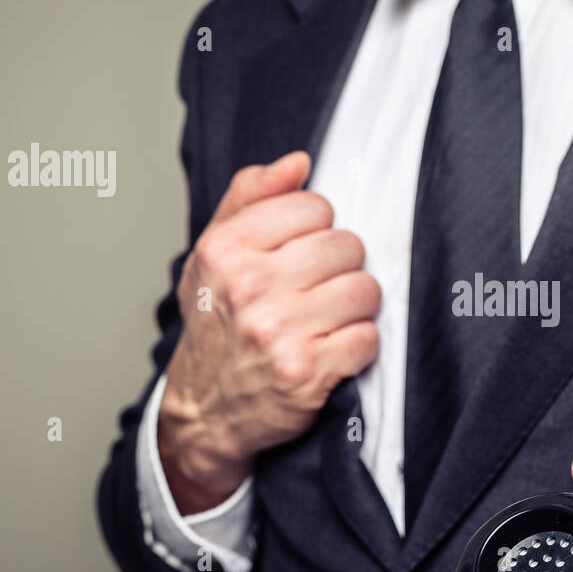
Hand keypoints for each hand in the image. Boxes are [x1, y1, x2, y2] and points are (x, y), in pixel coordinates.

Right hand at [158, 151, 380, 513]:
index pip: (315, 207)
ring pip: (365, 290)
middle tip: (317, 291)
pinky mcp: (307, 372)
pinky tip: (331, 351)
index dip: (316, 230)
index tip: (300, 255)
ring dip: (355, 308)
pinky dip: (358, 347)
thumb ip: (250, 198)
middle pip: (347, 246)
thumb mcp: (214, 255)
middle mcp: (250, 286)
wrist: (204, 410)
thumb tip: (298, 161)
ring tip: (327, 320)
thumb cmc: (216, 324)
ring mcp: (278, 331)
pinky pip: (368, 338)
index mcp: (226, 248)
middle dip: (341, 268)